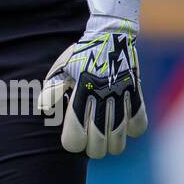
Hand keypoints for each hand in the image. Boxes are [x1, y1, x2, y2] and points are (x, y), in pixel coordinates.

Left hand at [39, 0, 148, 157]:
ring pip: (119, 139)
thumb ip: (52, 89)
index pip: (76, 134)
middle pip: (98, 143)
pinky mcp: (136, 94)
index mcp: (80, 92)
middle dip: (92, 149)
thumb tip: (43, 108)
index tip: (72, 140)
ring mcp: (120, 97)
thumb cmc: (81, 54)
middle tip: (90, 142)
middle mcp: (101, 97)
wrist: (111, 35)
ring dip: (112, 144)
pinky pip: (139, 125)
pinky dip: (132, 131)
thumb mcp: (61, 68)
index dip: (72, 143)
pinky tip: (125, 125)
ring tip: (107, 140)